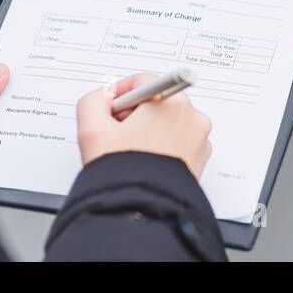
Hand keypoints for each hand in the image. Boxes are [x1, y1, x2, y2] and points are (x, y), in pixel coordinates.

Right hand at [76, 73, 212, 179]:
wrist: (143, 210)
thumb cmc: (124, 172)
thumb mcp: (92, 130)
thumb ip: (92, 102)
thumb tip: (101, 97)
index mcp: (170, 102)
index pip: (143, 82)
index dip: (121, 94)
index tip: (110, 107)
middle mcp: (191, 116)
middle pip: (157, 101)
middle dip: (134, 114)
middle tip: (116, 133)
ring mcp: (199, 138)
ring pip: (168, 122)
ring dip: (148, 130)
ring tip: (131, 151)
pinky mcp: (200, 157)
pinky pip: (179, 141)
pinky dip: (164, 146)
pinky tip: (146, 160)